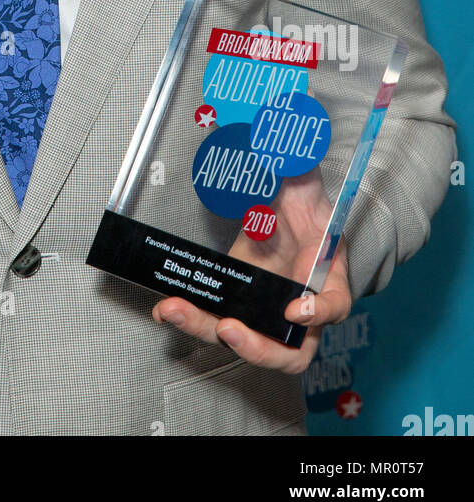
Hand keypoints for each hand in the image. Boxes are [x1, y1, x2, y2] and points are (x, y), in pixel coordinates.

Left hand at [151, 170, 350, 372]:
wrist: (283, 205)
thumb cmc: (302, 200)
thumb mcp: (304, 179)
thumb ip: (297, 167)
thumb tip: (283, 149)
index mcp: (326, 275)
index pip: (335, 304)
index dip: (319, 313)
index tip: (296, 308)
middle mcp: (297, 305)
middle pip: (289, 352)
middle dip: (257, 347)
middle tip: (229, 327)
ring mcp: (263, 308)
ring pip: (244, 340)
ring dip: (206, 329)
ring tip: (175, 310)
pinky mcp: (235, 301)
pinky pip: (214, 319)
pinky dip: (190, 317)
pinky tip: (165, 307)